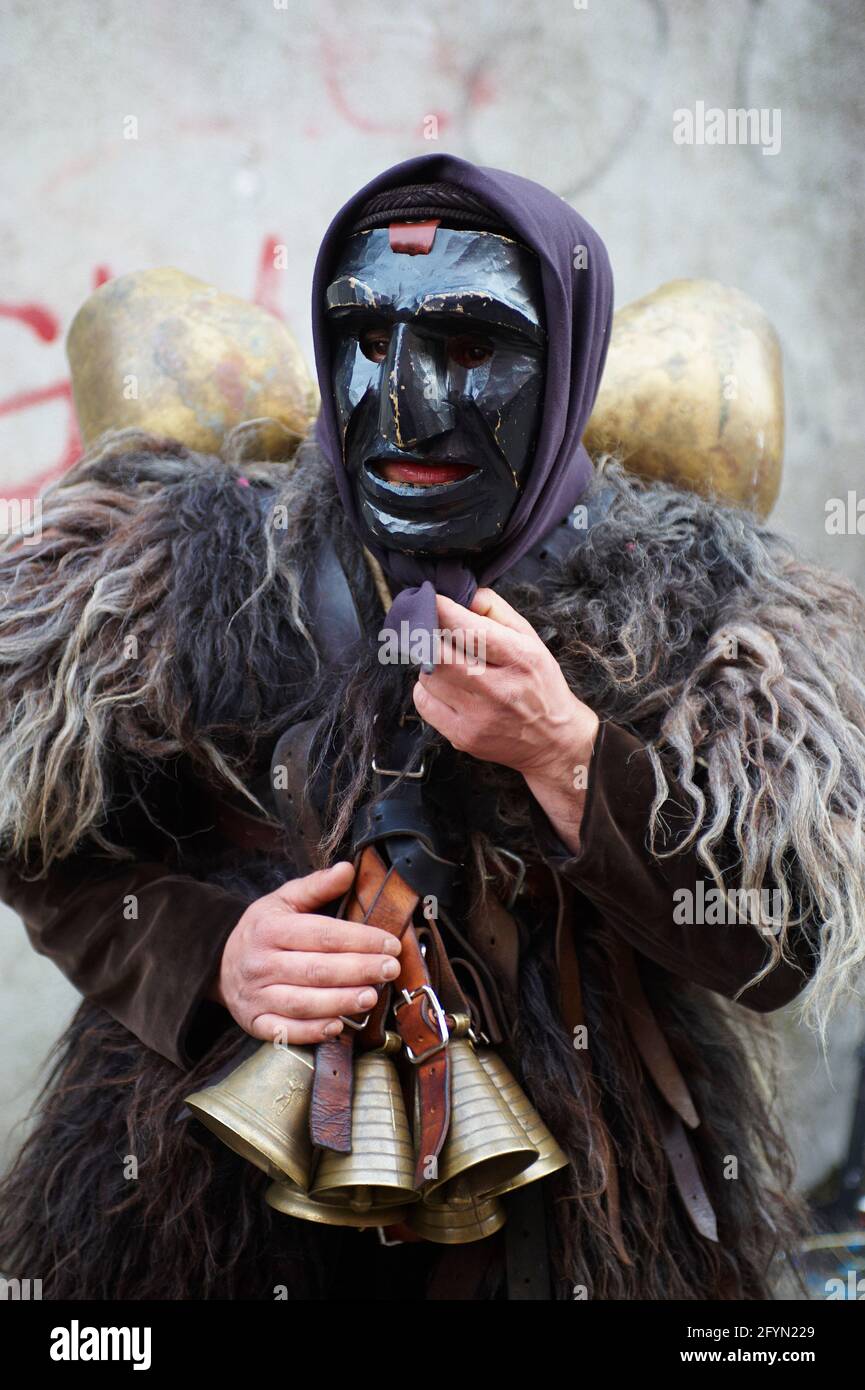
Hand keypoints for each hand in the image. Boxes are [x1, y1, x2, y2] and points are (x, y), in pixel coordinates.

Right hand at [212, 862, 401, 1044]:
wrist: (220, 964)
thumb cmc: (262, 930)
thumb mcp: (283, 900)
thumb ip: (316, 886)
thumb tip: (347, 869)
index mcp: (270, 929)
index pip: (322, 934)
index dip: (359, 939)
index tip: (390, 944)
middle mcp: (261, 963)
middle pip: (316, 970)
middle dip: (358, 970)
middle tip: (389, 969)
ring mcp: (256, 996)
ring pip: (303, 1003)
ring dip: (340, 1001)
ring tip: (371, 997)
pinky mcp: (255, 1022)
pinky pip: (285, 1031)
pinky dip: (313, 1031)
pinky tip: (338, 1025)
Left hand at [412, 589, 598, 851]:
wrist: (552, 740)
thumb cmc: (538, 682)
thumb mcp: (529, 639)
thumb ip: (496, 610)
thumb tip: (462, 594)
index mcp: (520, 659)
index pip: (471, 630)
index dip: (442, 611)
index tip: (429, 599)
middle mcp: (500, 690)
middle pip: (440, 656)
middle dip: (426, 636)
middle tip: (426, 627)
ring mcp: (479, 718)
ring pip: (427, 677)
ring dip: (428, 663)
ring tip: (445, 662)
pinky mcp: (464, 738)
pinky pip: (423, 704)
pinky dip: (426, 689)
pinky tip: (445, 687)